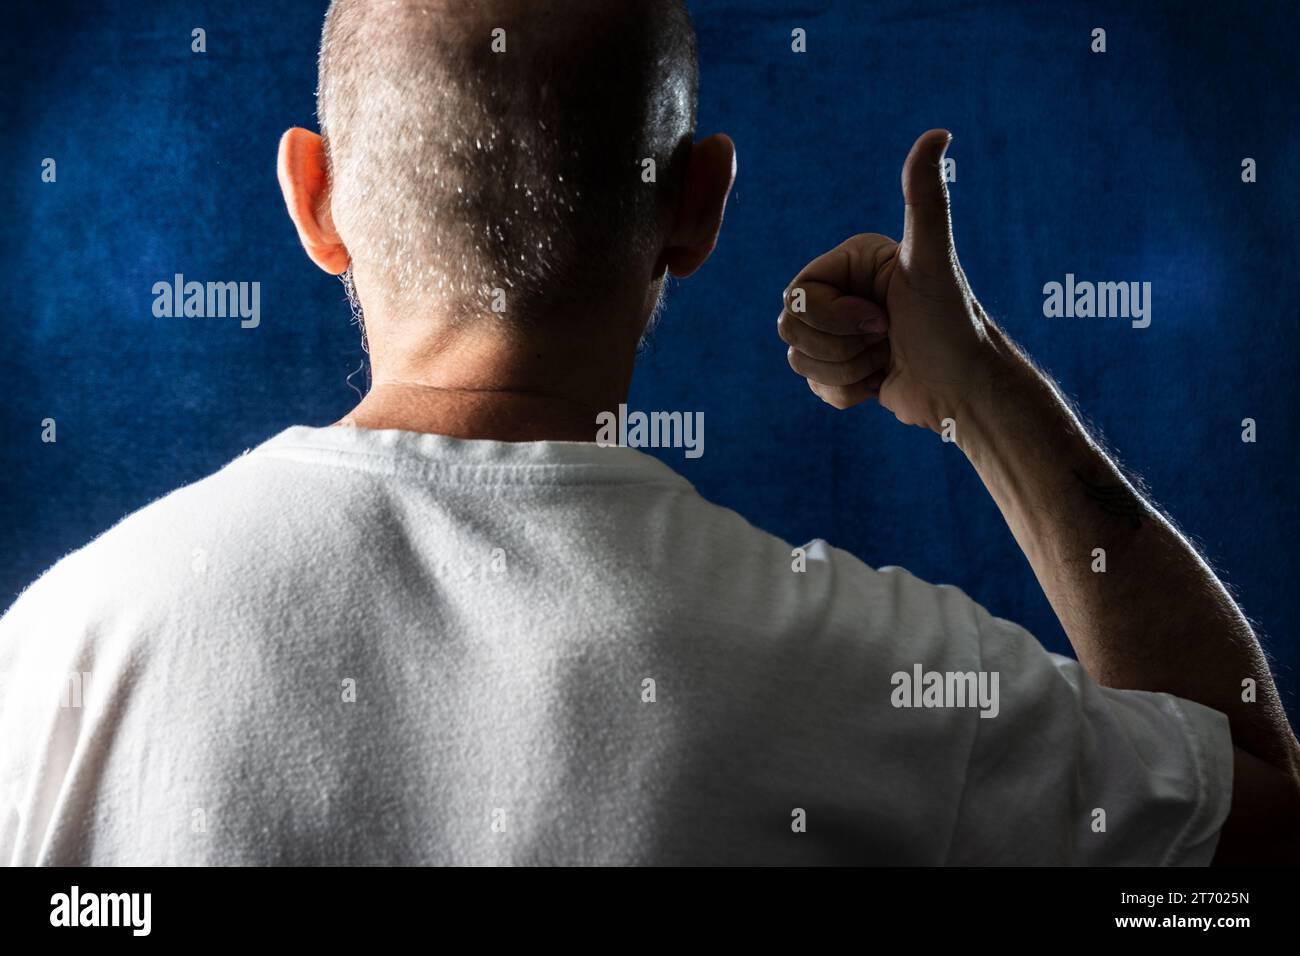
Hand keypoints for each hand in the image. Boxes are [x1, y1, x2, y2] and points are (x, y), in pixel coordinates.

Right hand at [778, 129, 1010, 430]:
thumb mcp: (933, 261)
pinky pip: (813, 386)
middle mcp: (842, 291)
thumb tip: (938, 133)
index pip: (796, 296)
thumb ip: (926, 199)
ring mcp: (840, 331)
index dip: (833, 319)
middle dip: (839, 347)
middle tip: (886, 339)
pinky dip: (846, 392)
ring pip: (798, 360)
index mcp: (851, 262)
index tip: (882, 320)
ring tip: (886, 359)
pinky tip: (880, 380)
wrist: (967, 390)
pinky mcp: (843, 368)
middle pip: (789, 328)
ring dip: (845, 371)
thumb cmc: (953, 325)